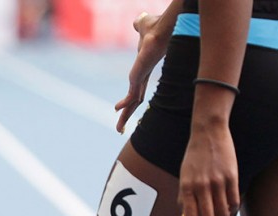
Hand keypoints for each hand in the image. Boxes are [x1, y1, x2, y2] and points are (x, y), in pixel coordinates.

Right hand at [115, 12, 172, 133]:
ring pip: (133, 103)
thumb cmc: (155, 27)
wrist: (160, 31)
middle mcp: (142, 77)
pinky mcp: (137, 79)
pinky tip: (117, 110)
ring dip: (125, 117)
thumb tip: (138, 21)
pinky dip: (124, 104)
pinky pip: (130, 96)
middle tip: (121, 129)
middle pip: (134, 101)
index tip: (123, 108)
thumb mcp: (143, 27)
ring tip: (119, 130)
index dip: (130, 99)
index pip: (136, 89)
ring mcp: (140, 79)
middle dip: (128, 115)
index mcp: (143, 70)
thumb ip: (139, 26)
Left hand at [178, 122, 238, 215]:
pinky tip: (229, 209)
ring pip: (223, 213)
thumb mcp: (184, 176)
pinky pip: (234, 201)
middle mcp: (202, 186)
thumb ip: (183, 197)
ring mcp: (218, 182)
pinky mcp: (232, 177)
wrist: (208, 133)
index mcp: (187, 186)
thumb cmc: (194, 156)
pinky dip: (232, 209)